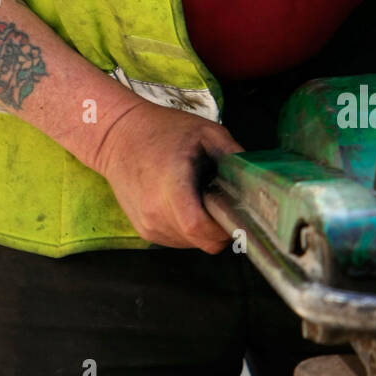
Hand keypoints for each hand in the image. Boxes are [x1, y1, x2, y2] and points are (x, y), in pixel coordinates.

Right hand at [90, 98, 243, 251]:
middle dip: (221, 228)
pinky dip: (190, 230)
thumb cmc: (162, 130)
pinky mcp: (145, 231)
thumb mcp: (205, 132)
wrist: (117, 138)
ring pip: (192, 244)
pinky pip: (179, 241)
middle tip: (224, 201)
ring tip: (202, 198)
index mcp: (171, 187)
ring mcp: (148, 225)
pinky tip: (188, 204)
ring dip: (206, 229)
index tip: (236, 212)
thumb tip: (258, 177)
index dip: (224, 227)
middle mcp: (156, 213)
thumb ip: (233, 154)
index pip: (200, 228)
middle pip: (202, 241)